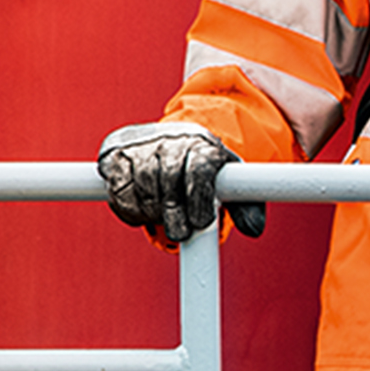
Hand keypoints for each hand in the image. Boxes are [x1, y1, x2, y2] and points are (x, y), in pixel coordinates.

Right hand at [97, 122, 265, 241]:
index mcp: (203, 143)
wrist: (171, 140)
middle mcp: (171, 139)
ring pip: (141, 184)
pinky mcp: (115, 154)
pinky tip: (141, 211)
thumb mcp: (228, 181)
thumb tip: (254, 229)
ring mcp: (141, 145)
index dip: (199, 197)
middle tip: (181, 231)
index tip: (201, 222)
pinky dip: (127, 207)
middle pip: (168, 177)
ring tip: (163, 218)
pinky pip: (118, 188)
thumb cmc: (202, 166)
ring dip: (151, 210)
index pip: (200, 166)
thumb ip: (246, 204)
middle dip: (174, 212)